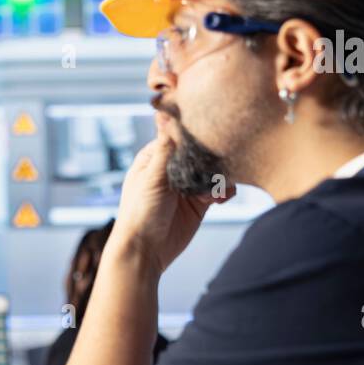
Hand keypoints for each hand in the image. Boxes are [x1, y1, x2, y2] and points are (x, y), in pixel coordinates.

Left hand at [114, 118, 233, 272]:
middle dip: (213, 157)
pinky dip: (224, 192)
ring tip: (216, 190)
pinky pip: (219, 190)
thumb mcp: (152, 176)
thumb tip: (168, 113)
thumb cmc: (139, 213)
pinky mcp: (199, 203)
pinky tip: (219, 200)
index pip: (179, 134)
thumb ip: (165, 147)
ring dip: (220, 177)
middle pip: (200, 151)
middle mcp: (171, 168)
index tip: (213, 131)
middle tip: (219, 165)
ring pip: (213, 170)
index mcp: (155, 156)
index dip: (196, 132)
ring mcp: (186, 186)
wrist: (145, 252)